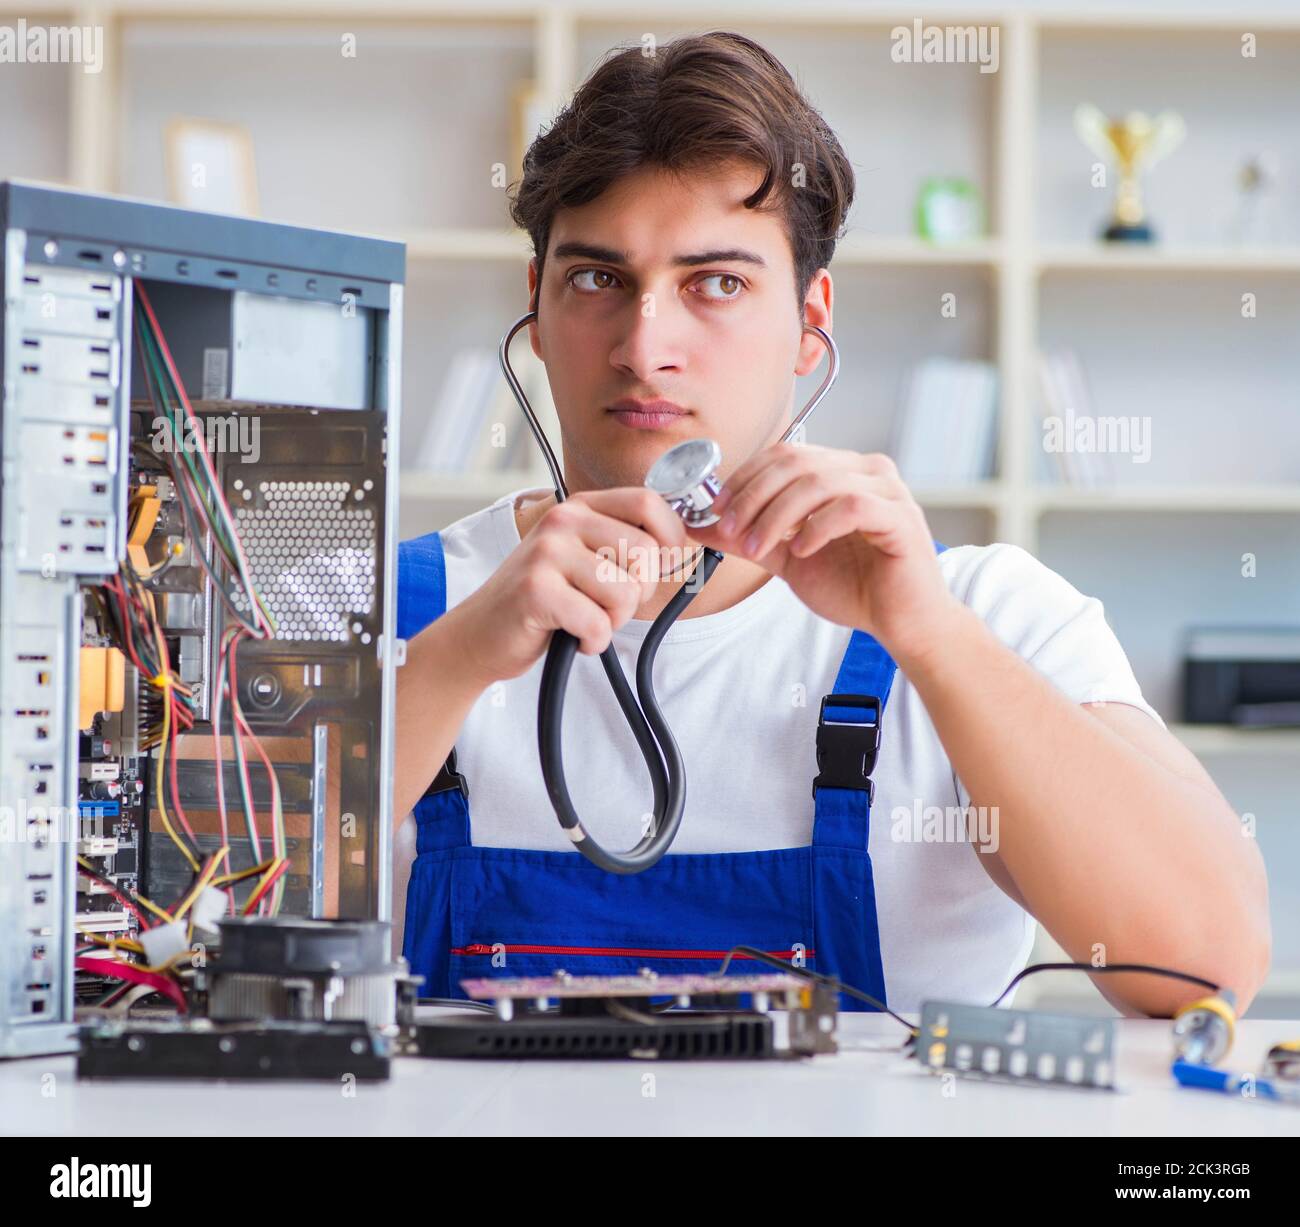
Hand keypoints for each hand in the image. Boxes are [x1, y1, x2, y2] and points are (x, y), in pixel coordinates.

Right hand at [444, 487, 688, 683]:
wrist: (480, 633)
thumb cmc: (542, 600)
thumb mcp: (585, 559)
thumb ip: (624, 545)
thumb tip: (681, 550)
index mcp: (580, 506)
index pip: (649, 503)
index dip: (670, 540)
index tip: (661, 568)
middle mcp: (563, 520)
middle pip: (645, 552)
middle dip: (639, 592)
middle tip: (609, 605)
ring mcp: (547, 552)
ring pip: (625, 592)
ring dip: (614, 620)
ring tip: (585, 619)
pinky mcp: (536, 590)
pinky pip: (598, 623)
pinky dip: (595, 641)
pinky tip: (574, 636)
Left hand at [689, 443, 962, 664]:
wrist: (901, 623)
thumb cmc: (855, 587)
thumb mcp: (787, 559)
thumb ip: (748, 538)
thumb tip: (700, 525)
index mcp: (841, 470)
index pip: (784, 454)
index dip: (745, 479)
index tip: (717, 512)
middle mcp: (867, 470)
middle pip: (796, 463)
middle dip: (754, 497)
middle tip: (731, 531)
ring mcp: (888, 490)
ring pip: (819, 482)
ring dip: (777, 517)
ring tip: (758, 549)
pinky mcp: (901, 517)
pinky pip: (851, 506)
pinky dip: (817, 527)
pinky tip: (802, 551)